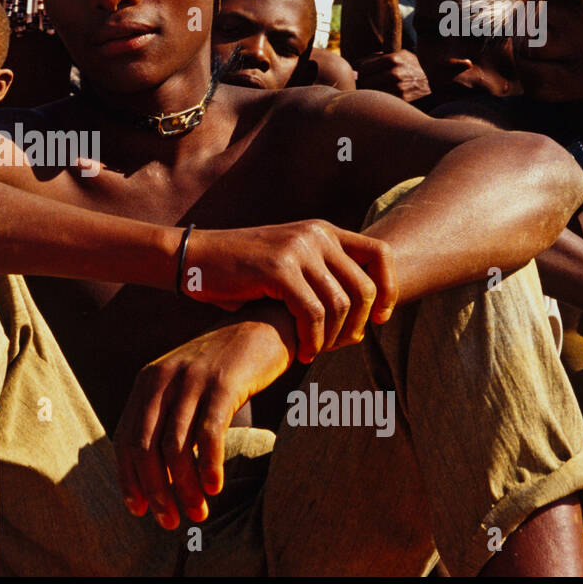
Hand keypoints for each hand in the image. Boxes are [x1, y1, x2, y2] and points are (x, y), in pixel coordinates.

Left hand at [114, 317, 290, 527]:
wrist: (263, 326)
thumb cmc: (224, 368)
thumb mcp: (185, 386)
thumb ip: (166, 419)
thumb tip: (155, 476)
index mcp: (148, 382)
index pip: (125, 439)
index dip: (129, 479)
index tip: (139, 510)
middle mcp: (163, 378)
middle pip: (145, 447)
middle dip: (156, 490)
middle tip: (171, 521)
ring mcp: (192, 380)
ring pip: (175, 446)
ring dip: (183, 487)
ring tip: (198, 512)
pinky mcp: (223, 383)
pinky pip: (208, 433)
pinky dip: (208, 466)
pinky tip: (214, 487)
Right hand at [181, 221, 396, 360]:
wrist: (193, 258)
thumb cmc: (238, 271)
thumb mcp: (286, 264)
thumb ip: (320, 279)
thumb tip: (358, 320)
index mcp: (322, 231)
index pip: (380, 253)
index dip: (389, 290)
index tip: (377, 319)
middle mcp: (315, 235)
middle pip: (366, 286)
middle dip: (358, 324)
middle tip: (338, 346)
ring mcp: (297, 250)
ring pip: (340, 304)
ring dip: (332, 338)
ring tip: (314, 351)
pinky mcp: (277, 269)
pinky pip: (312, 314)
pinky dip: (312, 340)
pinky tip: (300, 352)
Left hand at [356, 49, 430, 101]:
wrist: (435, 83)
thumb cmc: (412, 68)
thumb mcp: (399, 56)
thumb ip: (377, 59)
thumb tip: (353, 68)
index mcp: (394, 58)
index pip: (362, 67)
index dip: (361, 71)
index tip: (365, 73)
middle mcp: (395, 72)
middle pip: (364, 80)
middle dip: (364, 81)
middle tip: (370, 82)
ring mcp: (398, 88)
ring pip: (370, 91)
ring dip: (370, 91)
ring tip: (378, 88)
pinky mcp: (401, 100)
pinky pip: (380, 100)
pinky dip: (379, 99)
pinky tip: (385, 96)